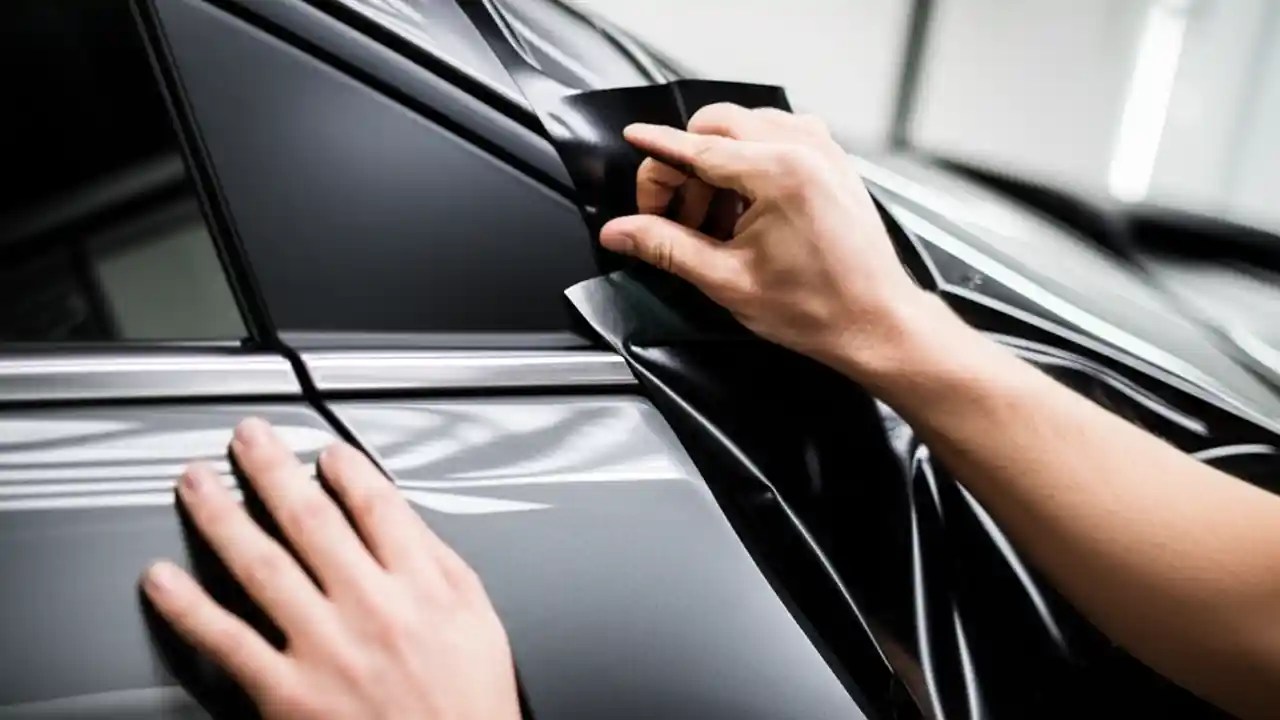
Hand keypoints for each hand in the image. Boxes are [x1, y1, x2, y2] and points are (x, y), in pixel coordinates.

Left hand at [140, 418, 520, 719]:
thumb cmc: (466, 704)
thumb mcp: (479, 621)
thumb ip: (440, 564)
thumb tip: (404, 520)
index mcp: (420, 586)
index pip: (376, 505)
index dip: (345, 467)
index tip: (324, 452)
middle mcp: (370, 609)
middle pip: (311, 519)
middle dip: (272, 469)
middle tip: (247, 438)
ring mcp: (324, 649)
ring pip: (262, 565)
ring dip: (221, 515)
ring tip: (197, 483)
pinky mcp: (288, 693)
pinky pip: (228, 641)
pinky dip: (188, 606)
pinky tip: (164, 578)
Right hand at [600, 103, 928, 373]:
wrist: (876, 322)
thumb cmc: (817, 309)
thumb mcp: (727, 280)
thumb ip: (667, 248)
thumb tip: (620, 232)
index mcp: (780, 172)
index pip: (698, 148)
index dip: (659, 148)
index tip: (634, 138)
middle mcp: (804, 148)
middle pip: (717, 126)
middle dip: (685, 164)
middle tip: (671, 214)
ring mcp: (822, 149)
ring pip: (744, 130)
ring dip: (715, 165)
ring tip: (710, 222)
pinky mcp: (831, 160)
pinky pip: (775, 139)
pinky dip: (747, 164)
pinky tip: (741, 210)